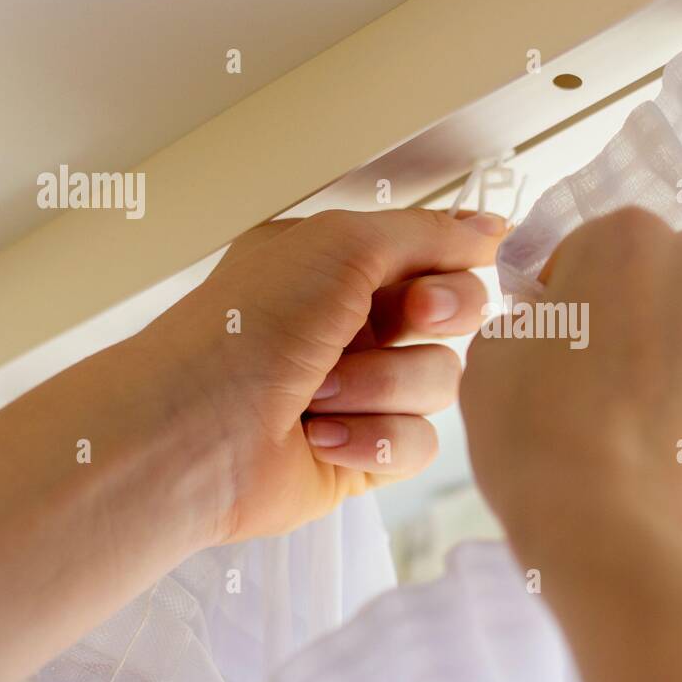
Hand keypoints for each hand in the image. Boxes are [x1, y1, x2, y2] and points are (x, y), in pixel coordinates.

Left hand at [139, 207, 506, 544]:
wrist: (191, 433)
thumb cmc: (246, 328)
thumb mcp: (341, 244)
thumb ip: (426, 232)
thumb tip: (490, 227)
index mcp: (340, 268)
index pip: (437, 259)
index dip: (452, 270)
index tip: (446, 275)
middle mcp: (352, 326)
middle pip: (454, 319)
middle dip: (433, 320)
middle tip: (397, 321)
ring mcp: (360, 392)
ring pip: (439, 383)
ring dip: (383, 386)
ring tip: (321, 392)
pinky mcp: (362, 453)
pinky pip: (420, 444)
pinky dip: (373, 439)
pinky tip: (323, 437)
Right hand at [461, 207, 681, 570]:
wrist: (624, 545)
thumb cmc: (542, 444)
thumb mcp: (491, 359)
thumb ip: (530, 318)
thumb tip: (558, 325)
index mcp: (631, 240)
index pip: (601, 254)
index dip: (578, 305)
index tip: (567, 356)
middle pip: (681, 287)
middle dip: (653, 328)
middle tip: (620, 399)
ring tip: (667, 443)